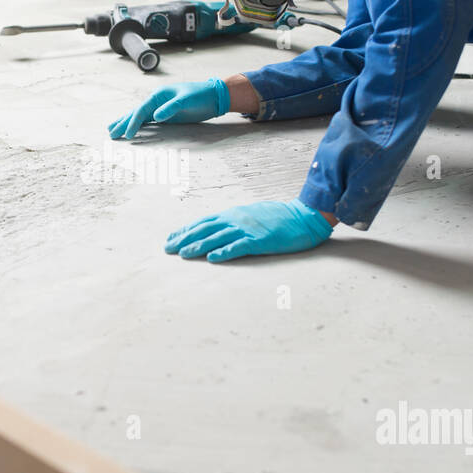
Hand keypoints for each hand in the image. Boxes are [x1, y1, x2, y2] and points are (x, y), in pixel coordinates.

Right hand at [108, 78, 229, 139]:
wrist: (214, 96)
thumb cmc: (201, 96)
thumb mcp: (187, 100)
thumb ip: (171, 108)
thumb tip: (155, 116)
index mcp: (159, 95)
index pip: (142, 110)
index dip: (133, 122)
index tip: (127, 134)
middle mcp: (157, 101)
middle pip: (136, 112)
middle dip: (123, 122)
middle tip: (110, 133)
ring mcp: (160, 108)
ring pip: (139, 117)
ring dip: (126, 123)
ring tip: (113, 130)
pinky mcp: (166, 115)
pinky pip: (148, 121)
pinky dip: (138, 126)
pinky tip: (131, 131)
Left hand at [165, 199, 334, 262]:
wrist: (304, 216)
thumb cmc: (280, 217)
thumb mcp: (252, 215)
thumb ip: (235, 221)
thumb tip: (220, 228)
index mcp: (234, 214)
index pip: (204, 222)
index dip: (186, 229)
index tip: (172, 237)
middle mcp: (237, 220)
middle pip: (205, 229)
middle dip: (185, 238)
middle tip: (168, 248)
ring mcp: (248, 229)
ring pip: (218, 237)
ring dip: (199, 246)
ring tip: (183, 253)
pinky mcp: (261, 240)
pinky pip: (240, 246)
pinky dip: (225, 252)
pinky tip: (213, 258)